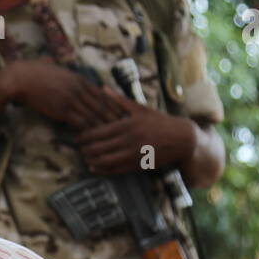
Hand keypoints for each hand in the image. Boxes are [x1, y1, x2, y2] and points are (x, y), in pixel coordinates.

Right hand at [1, 58, 126, 130]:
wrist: (20, 79)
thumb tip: (61, 67)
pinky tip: (93, 138)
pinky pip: (80, 122)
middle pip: (102, 105)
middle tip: (124, 128)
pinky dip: (88, 131)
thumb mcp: (55, 68)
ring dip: (103, 127)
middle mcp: (78, 88)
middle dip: (114, 117)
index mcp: (79, 79)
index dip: (113, 105)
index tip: (122, 113)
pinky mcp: (62, 110)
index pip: (102, 94)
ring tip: (112, 136)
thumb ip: (62, 72)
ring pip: (94, 115)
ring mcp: (71, 99)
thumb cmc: (33, 73)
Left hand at [75, 97, 195, 174]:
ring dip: (92, 161)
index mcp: (127, 125)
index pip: (98, 133)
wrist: (182, 138)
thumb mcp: (140, 109)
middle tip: (77, 149)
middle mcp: (129, 140)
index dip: (84, 137)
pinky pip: (116, 170)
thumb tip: (103, 88)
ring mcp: (134, 154)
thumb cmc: (159, 122)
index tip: (77, 138)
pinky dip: (103, 170)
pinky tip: (95, 168)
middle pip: (99, 148)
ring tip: (84, 158)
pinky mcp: (139, 165)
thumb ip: (119, 100)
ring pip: (105, 161)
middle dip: (85, 150)